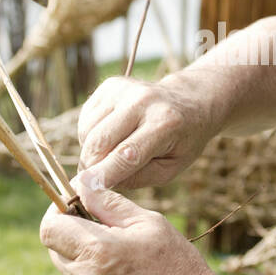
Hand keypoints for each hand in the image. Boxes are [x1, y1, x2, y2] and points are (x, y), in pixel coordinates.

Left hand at [40, 174, 243, 274]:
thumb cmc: (179, 266)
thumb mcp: (149, 224)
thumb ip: (109, 203)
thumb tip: (82, 184)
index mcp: (98, 251)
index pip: (50, 228)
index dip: (57, 212)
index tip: (74, 206)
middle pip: (54, 248)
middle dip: (71, 233)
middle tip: (103, 229)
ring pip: (67, 270)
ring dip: (83, 257)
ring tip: (120, 258)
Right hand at [77, 76, 218, 189]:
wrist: (189, 103)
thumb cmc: (180, 143)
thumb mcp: (169, 169)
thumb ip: (136, 178)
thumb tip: (97, 182)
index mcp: (165, 123)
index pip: (127, 153)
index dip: (105, 173)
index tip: (87, 189)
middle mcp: (143, 100)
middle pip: (100, 141)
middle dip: (91, 166)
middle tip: (95, 181)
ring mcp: (124, 89)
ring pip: (88, 130)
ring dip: (90, 151)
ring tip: (110, 156)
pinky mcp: (110, 85)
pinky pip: (86, 119)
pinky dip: (90, 135)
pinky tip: (110, 137)